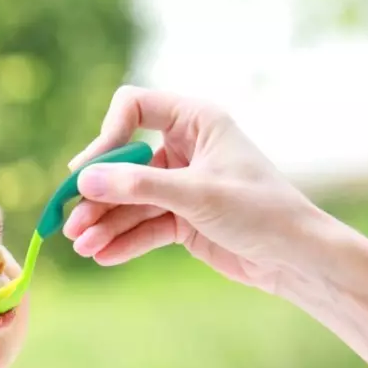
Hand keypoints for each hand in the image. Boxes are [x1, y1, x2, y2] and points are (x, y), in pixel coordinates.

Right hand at [64, 85, 336, 294]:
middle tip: (72, 225)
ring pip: (131, 200)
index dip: (107, 138)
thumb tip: (84, 181)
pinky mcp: (183, 218)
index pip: (133, 108)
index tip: (88, 174)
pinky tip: (103, 256)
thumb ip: (139, 187)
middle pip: (124, 163)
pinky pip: (145, 226)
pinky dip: (125, 240)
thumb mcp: (196, 195)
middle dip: (99, 196)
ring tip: (83, 248)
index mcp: (195, 121)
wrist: (295, 258)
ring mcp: (182, 184)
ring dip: (106, 224)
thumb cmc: (260, 211)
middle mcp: (185, 147)